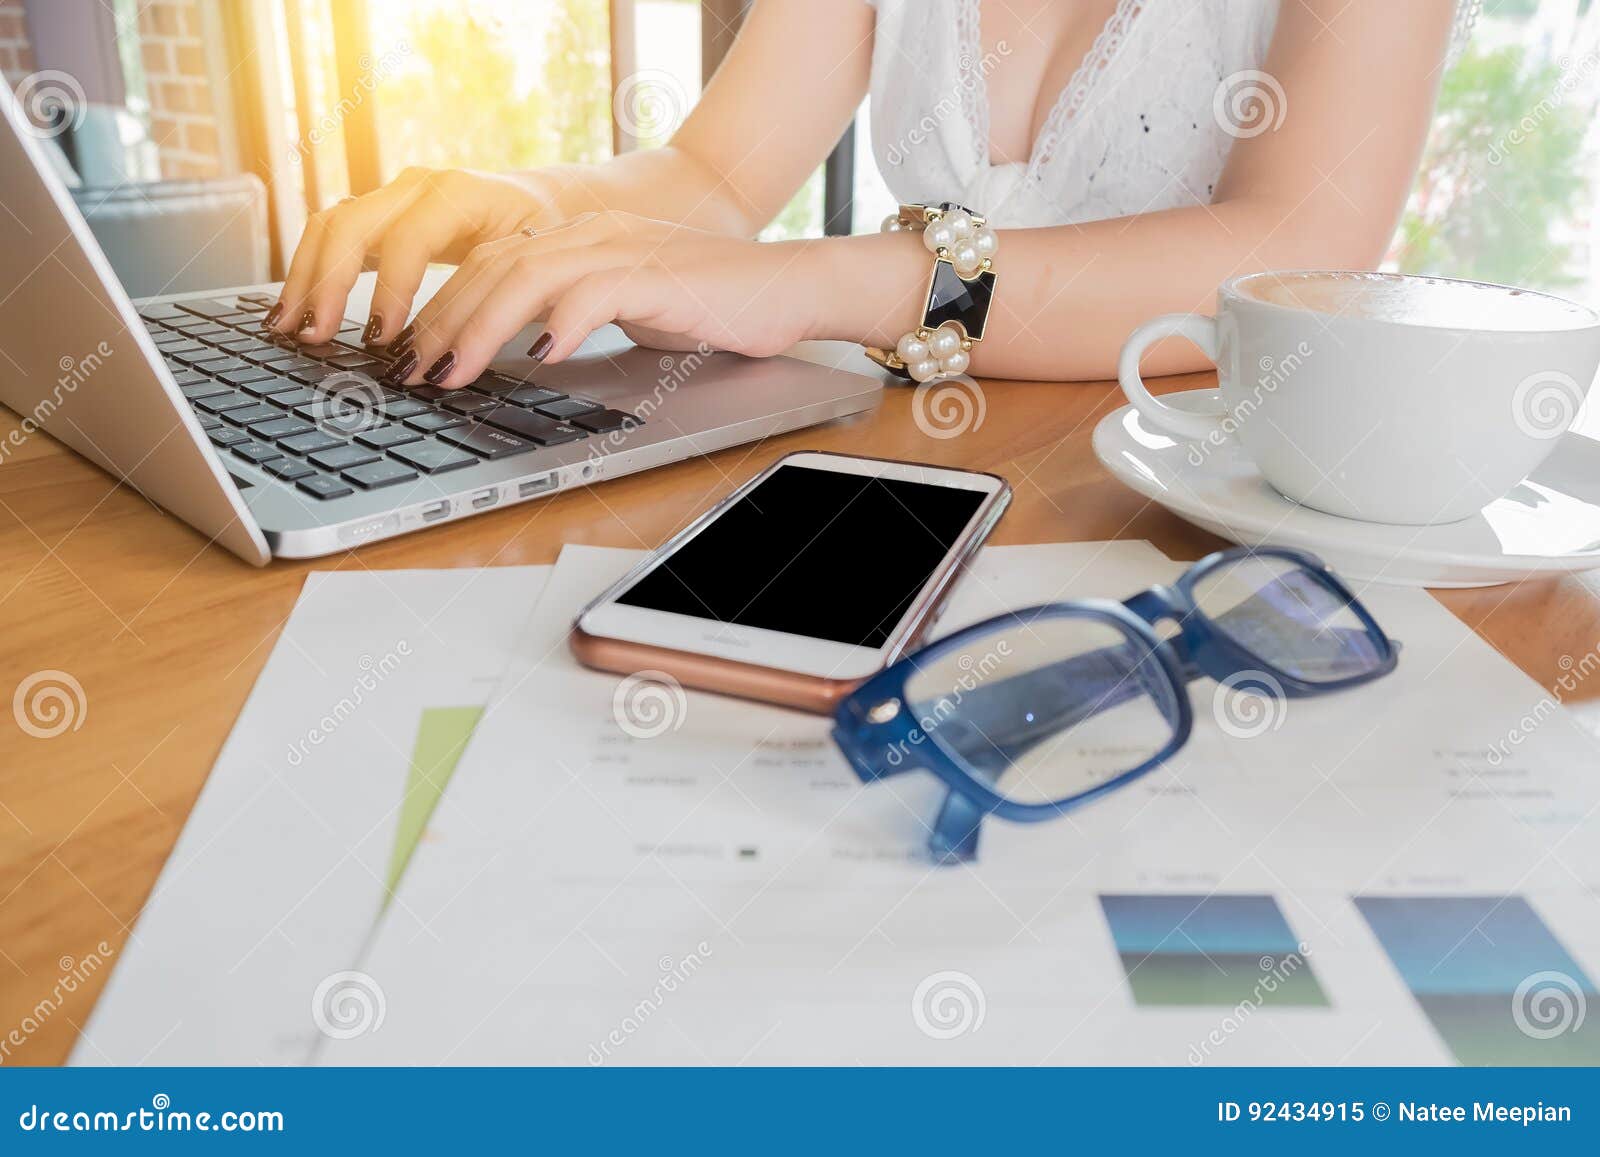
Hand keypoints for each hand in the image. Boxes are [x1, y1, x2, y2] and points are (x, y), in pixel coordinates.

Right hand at [265, 167, 556, 346]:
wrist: (542, 204)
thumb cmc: (542, 236)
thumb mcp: (537, 261)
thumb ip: (507, 296)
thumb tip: (476, 348)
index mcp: (459, 193)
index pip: (409, 236)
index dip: (390, 287)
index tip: (381, 337)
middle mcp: (417, 187)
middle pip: (351, 224)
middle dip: (328, 283)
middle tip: (316, 336)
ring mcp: (392, 197)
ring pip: (330, 226)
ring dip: (305, 278)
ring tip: (288, 328)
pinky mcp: (380, 216)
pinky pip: (332, 236)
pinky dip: (311, 271)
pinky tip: (297, 309)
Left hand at [382, 209, 823, 389]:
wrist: (787, 289)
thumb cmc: (713, 305)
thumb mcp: (629, 307)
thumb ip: (579, 312)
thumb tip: (529, 349)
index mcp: (581, 238)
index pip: (492, 260)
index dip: (445, 303)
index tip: (416, 350)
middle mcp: (593, 234)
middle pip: (495, 266)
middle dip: (445, 320)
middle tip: (414, 368)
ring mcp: (624, 251)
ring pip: (528, 277)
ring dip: (482, 327)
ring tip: (455, 371)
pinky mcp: (658, 276)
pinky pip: (593, 293)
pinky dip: (561, 322)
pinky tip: (540, 355)